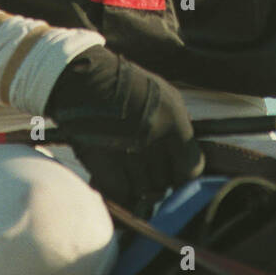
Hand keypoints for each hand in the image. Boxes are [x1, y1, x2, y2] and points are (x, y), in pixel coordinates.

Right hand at [44, 46, 204, 212]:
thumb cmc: (125, 86)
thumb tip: (184, 160)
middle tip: (140, 159)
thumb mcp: (163, 96)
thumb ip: (179, 127)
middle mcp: (155, 141)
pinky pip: (122, 193)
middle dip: (156, 176)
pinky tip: (112, 172)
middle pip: (165, 182)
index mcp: (174, 123)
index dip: (183, 174)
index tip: (174, 173)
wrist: (83, 81)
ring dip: (136, 183)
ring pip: (144, 191)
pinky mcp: (106, 166)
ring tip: (124, 160)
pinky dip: (117, 188)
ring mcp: (130, 156)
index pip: (192, 168)